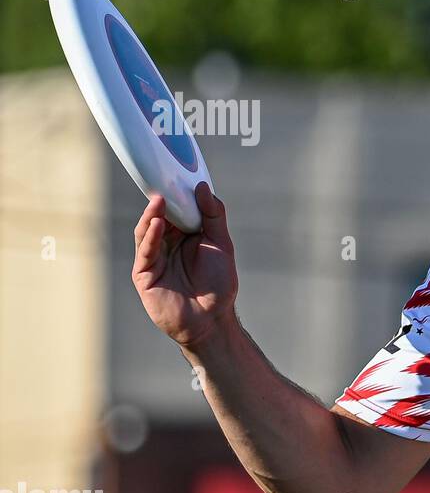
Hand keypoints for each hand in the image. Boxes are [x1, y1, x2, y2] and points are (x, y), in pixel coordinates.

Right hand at [131, 181, 237, 347]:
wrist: (211, 320)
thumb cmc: (218, 284)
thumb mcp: (221, 244)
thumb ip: (214, 216)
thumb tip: (202, 187)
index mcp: (185, 235)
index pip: (176, 209)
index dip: (176, 193)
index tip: (176, 173)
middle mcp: (167, 244)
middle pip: (159, 216)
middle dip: (161, 200)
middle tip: (164, 182)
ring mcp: (154, 258)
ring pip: (147, 230)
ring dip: (152, 215)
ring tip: (159, 200)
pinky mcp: (144, 273)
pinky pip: (145, 251)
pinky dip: (150, 236)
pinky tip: (157, 223)